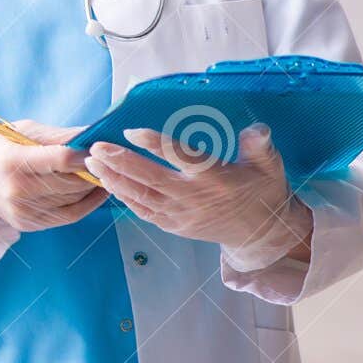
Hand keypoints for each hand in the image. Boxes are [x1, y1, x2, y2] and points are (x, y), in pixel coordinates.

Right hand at [0, 121, 110, 230]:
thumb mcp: (22, 131)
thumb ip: (58, 135)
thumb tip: (93, 134)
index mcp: (13, 161)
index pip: (60, 159)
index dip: (84, 153)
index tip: (99, 147)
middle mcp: (17, 190)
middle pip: (71, 182)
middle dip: (94, 169)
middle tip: (109, 158)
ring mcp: (24, 211)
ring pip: (74, 199)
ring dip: (94, 186)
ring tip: (105, 171)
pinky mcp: (30, 224)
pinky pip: (70, 216)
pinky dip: (89, 203)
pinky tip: (98, 190)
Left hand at [84, 124, 311, 271]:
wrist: (260, 234)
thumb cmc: (263, 190)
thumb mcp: (269, 166)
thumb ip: (259, 146)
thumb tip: (258, 129)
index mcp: (215, 177)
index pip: (181, 157)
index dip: (156, 144)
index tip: (132, 131)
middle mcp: (193, 197)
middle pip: (150, 178)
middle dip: (120, 162)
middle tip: (96, 147)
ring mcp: (181, 215)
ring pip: (141, 197)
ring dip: (114, 180)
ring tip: (92, 163)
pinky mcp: (174, 226)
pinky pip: (143, 212)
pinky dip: (124, 198)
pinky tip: (108, 184)